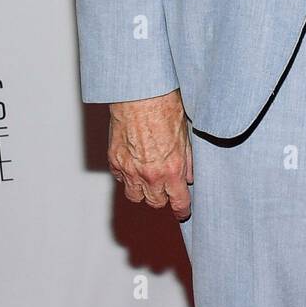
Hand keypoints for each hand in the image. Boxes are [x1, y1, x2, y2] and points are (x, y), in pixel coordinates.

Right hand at [107, 88, 192, 220]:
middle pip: (155, 202)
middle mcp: (150, 175)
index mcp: (171, 170)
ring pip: (135, 196)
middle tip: (167, 188)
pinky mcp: (115, 161)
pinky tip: (134, 163)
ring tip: (149, 179)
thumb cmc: (165, 108)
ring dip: (143, 191)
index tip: (183, 212)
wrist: (140, 94)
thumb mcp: (186, 135)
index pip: (178, 202)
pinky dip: (127, 176)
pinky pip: (120, 178)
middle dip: (163, 197)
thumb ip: (189, 160)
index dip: (182, 209)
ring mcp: (130, 170)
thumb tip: (190, 176)